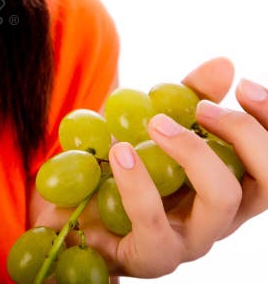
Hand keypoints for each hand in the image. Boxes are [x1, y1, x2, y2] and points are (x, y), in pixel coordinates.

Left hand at [91, 57, 267, 275]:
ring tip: (156, 123)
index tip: (243, 86)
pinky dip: (138, 182)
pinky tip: (120, 152)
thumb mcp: (150, 126)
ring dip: (194, 152)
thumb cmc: (122, 169)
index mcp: (229, 185)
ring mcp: (191, 239)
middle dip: (245, 135)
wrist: (71, 215)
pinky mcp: (152, 255)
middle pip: (267, 183)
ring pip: (222, 200)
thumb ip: (186, 98)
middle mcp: (221, 216)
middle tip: (204, 109)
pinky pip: (153, 220)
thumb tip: (225, 64)